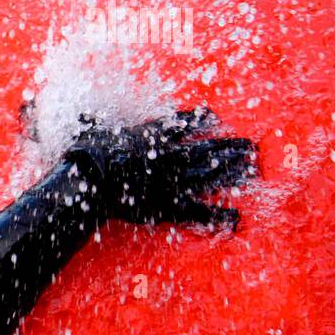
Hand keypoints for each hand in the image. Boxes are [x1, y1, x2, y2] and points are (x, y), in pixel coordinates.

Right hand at [65, 109, 256, 227]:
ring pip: (211, 176)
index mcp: (154, 136)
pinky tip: (237, 217)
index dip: (201, 119)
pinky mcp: (171, 207)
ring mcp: (174, 182)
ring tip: (251, 170)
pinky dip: (219, 216)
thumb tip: (83, 117)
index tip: (215, 117)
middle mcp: (171, 156)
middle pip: (207, 149)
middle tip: (250, 146)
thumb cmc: (88, 156)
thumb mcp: (89, 133)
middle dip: (229, 147)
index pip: (184, 123)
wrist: (92, 183)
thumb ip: (92, 124)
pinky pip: (200, 212)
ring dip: (233, 173)